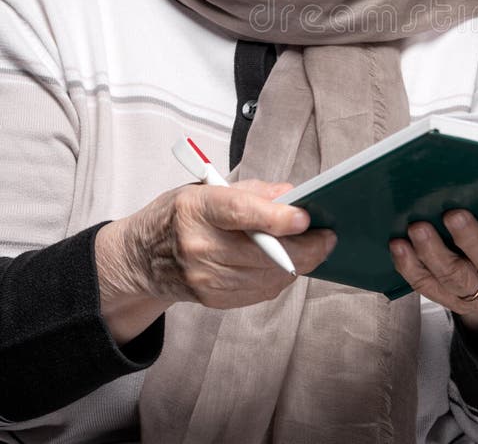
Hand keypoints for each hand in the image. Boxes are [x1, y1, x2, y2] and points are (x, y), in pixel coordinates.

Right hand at [95, 179, 335, 342]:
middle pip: (263, 253)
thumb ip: (253, 191)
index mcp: (197, 209)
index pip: (240, 213)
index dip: (277, 217)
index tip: (305, 217)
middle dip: (305, 247)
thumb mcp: (206, 187)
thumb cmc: (178, 215)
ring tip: (315, 247)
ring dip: (299, 263)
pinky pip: (260, 291)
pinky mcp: (213, 299)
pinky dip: (280, 277)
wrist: (140, 257)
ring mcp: (205, 278)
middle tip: (328, 237)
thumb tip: (290, 195)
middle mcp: (199, 247)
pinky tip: (289, 263)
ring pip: (267, 276)